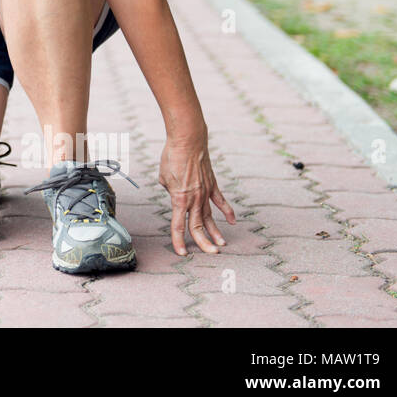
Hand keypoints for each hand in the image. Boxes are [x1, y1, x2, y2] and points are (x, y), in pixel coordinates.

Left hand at [158, 129, 235, 255]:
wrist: (187, 142)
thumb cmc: (171, 157)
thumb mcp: (163, 177)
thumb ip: (169, 190)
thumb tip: (175, 194)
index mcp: (178, 199)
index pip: (177, 226)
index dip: (178, 241)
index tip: (181, 253)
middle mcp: (193, 199)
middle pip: (197, 226)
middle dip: (203, 243)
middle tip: (210, 254)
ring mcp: (205, 193)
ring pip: (210, 217)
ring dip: (215, 231)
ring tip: (221, 244)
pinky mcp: (212, 185)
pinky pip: (221, 201)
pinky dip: (228, 211)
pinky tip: (233, 221)